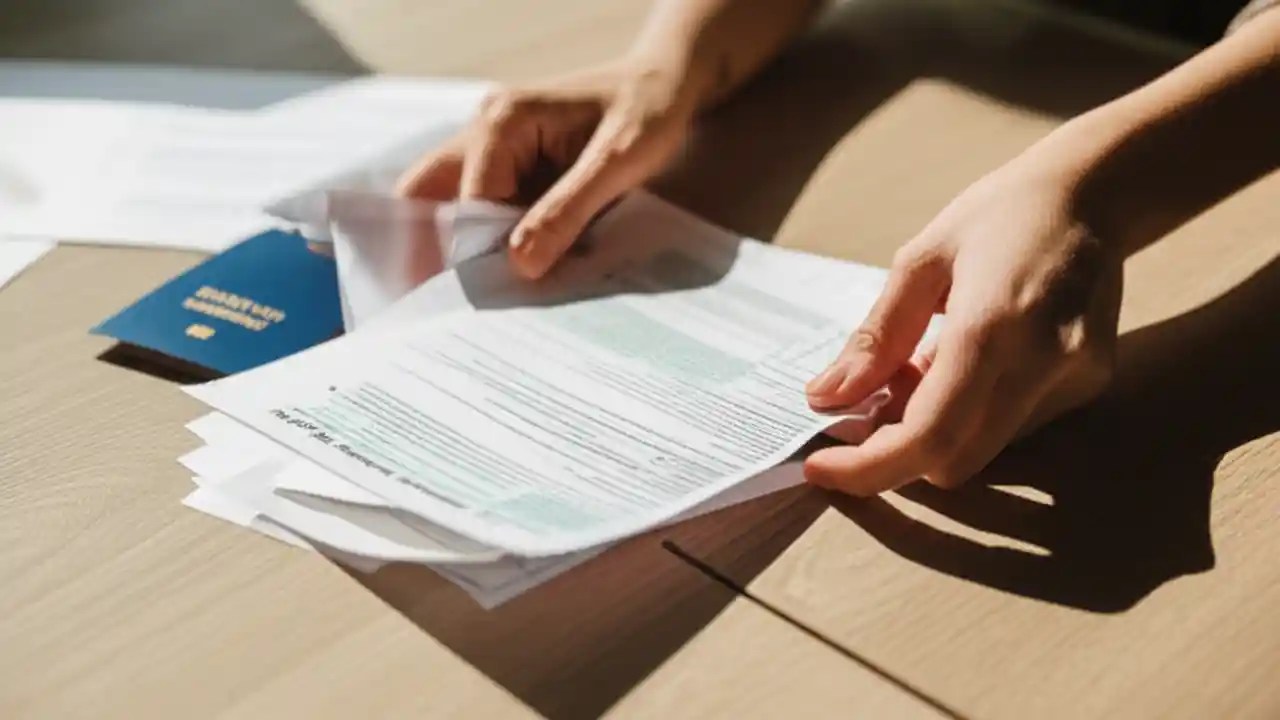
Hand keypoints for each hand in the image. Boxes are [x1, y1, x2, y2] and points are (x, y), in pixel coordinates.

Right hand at [397, 61, 693, 278]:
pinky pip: (484, 210)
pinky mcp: (507, 170)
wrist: (664, 86)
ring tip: (489, 294)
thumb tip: (520, 265)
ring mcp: (490, 150)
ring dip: (468, 248)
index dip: (479, 250)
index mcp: (502, 122)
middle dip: (435, 249)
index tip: (502, 292)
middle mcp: (483, 131)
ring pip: (449, 205)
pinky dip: (494, 242)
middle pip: (427, 195)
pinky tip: (517, 273)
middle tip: (455, 304)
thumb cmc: (647, 112)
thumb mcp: (617, 162)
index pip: (467, 201)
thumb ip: (567, 210)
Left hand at [804, 154, 1123, 494]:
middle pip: (954, 462)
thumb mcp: (919, 262)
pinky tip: (967, 364)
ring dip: (933, 431)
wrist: (1094, 192)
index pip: (929, 435)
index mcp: (992, 324)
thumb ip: (875, 339)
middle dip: (896, 452)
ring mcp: (1075, 379)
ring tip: (923, 364)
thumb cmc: (996, 216)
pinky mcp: (1090, 385)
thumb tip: (825, 398)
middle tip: (866, 404)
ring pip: (981, 451)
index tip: (820, 467)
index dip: (869, 467)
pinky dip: (971, 416)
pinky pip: (1010, 429)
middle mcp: (1044, 361)